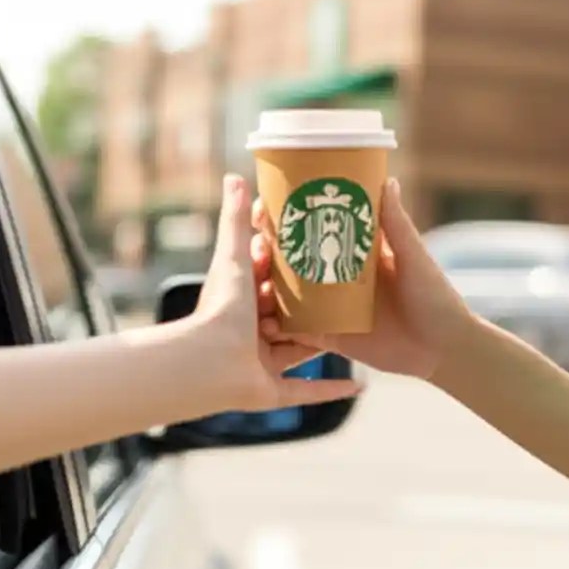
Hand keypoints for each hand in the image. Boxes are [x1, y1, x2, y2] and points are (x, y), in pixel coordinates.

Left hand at [193, 175, 360, 410]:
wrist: (208, 364)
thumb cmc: (221, 308)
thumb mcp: (234, 256)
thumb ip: (236, 219)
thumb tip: (235, 176)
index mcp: (243, 303)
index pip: (271, 281)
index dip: (294, 267)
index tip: (322, 251)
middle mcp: (252, 334)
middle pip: (291, 318)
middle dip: (317, 307)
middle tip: (351, 289)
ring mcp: (262, 365)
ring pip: (301, 352)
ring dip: (327, 344)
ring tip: (359, 331)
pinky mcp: (272, 391)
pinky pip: (307, 392)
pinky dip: (331, 390)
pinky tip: (358, 387)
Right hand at [253, 179, 473, 379]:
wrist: (444, 349)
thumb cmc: (436, 297)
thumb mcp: (414, 258)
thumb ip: (397, 226)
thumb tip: (386, 180)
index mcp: (356, 252)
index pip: (316, 228)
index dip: (290, 217)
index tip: (265, 204)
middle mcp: (339, 277)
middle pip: (294, 260)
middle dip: (269, 251)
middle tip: (251, 240)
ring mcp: (333, 309)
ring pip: (290, 296)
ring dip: (267, 288)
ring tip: (248, 280)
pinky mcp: (332, 337)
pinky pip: (299, 332)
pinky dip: (280, 328)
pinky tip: (260, 323)